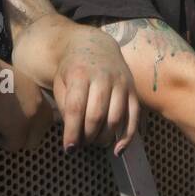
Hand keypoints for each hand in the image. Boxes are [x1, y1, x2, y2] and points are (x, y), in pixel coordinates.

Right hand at [0, 62, 53, 151]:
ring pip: (29, 142)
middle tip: (6, 132)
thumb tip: (12, 108)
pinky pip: (12, 145)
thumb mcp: (13, 81)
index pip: (46, 118)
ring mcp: (32, 120)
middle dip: (26, 135)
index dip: (31, 124)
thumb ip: (20, 95)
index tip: (15, 123)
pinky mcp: (18, 130)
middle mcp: (41, 107)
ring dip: (13, 140)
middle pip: (41, 132)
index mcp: (40, 94)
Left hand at [52, 27, 138, 153]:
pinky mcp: (133, 90)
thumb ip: (65, 106)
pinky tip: (117, 149)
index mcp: (80, 74)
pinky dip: (127, 137)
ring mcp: (121, 83)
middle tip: (82, 144)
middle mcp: (104, 77)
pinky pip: (134, 117)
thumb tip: (73, 135)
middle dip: (88, 136)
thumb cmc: (73, 69)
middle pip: (97, 115)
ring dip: (104, 137)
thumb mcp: (61, 81)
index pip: (76, 108)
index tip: (69, 147)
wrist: (94, 46)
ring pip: (116, 118)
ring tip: (95, 142)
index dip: (72, 131)